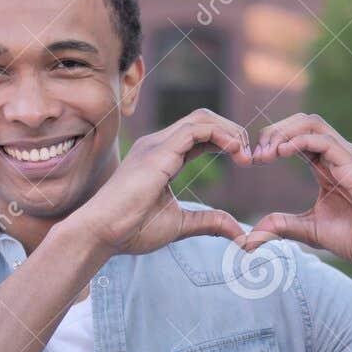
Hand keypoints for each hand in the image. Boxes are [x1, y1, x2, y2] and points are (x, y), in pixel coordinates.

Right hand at [66, 109, 249, 255]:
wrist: (101, 233)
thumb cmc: (131, 230)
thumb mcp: (180, 225)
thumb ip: (208, 222)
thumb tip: (238, 233)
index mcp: (162, 157)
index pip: (200, 134)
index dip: (227, 141)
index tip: (246, 161)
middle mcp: (159, 144)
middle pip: (204, 119)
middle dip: (232, 131)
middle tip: (251, 156)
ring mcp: (157, 144)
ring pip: (202, 118)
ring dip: (230, 131)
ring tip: (246, 154)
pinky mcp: (158, 151)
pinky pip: (197, 129)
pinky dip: (221, 135)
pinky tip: (235, 152)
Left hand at [242, 113, 351, 264]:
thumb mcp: (308, 230)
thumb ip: (281, 226)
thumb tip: (250, 239)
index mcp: (327, 165)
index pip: (297, 137)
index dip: (273, 142)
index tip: (254, 160)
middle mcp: (337, 154)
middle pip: (302, 123)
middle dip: (274, 132)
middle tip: (257, 154)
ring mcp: (347, 155)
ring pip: (311, 124)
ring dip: (283, 133)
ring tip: (266, 153)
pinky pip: (323, 140)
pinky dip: (298, 141)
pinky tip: (281, 153)